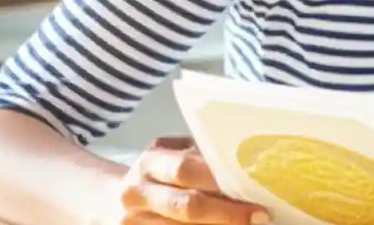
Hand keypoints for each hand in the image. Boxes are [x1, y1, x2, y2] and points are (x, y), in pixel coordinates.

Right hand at [96, 137, 268, 224]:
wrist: (112, 199)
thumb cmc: (159, 173)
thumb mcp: (172, 156)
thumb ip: (202, 158)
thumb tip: (254, 164)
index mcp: (150, 163)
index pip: (186, 169)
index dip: (221, 181)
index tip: (257, 191)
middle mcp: (137, 193)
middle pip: (187, 206)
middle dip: (227, 214)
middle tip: (261, 217)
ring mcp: (133, 222)